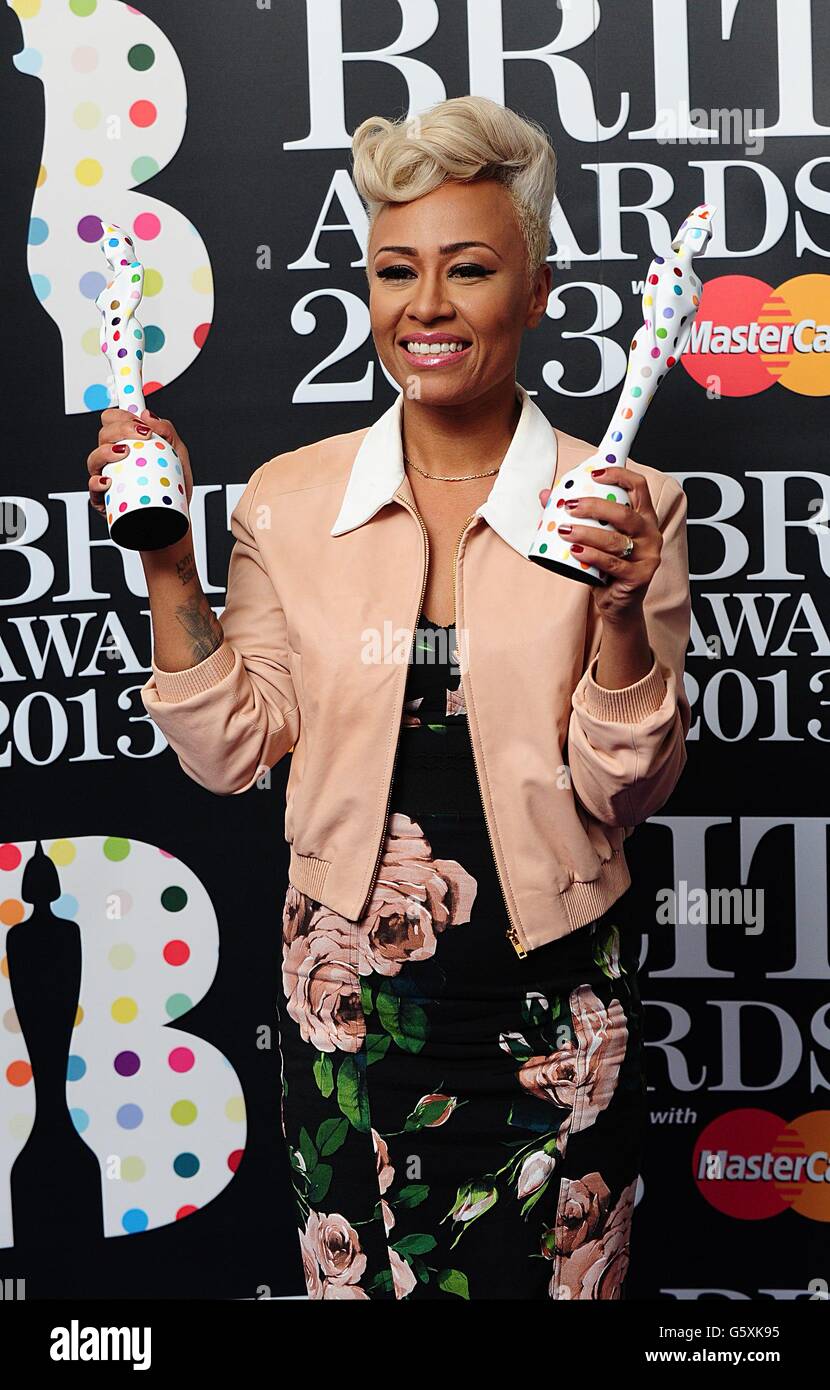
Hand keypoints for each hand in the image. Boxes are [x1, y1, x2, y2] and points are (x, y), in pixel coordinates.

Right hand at [86, 407, 193, 518]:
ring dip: (106, 451)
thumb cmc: (173, 489)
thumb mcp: (178, 455)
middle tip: (142, 435)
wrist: (175, 521)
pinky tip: (108, 481)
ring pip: (94, 458)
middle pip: (103, 434)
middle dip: (120, 429)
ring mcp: (107, 477)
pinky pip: (93, 488)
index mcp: (127, 445)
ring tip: (124, 453)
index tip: (142, 423)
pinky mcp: (104, 500)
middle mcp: (114, 459)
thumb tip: (148, 416)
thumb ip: (167, 431)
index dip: (122, 416)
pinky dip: (97, 482)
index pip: (113, 421)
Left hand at [538, 466, 661, 623]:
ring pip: (615, 540)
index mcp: (643, 517)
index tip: (594, 473)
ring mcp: (648, 556)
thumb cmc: (607, 566)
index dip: (619, 475)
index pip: (638, 486)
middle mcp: (650, 534)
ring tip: (564, 531)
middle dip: (594, 506)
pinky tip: (576, 552)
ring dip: (586, 533)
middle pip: (624, 513)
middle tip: (569, 507)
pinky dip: (592, 556)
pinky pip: (612, 564)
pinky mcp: (640, 576)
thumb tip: (545, 496)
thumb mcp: (595, 537)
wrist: (618, 603)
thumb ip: (576, 516)